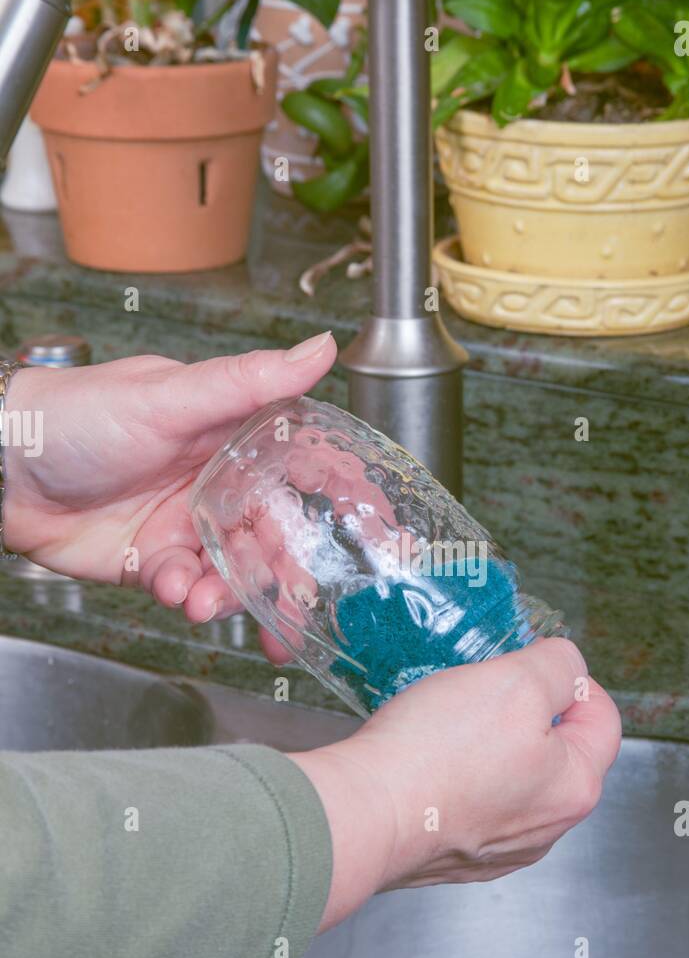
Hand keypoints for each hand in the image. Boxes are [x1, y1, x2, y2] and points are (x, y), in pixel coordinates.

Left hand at [3, 334, 335, 629]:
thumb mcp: (169, 397)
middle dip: (290, 578)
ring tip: (210, 601)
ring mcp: (189, 525)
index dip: (346, 502)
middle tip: (296, 609)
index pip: (306, 470)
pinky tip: (172, 589)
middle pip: (277, 539)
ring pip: (237, 573)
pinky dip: (187, 596)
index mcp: (234, 438)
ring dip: (235, 595)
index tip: (380, 535)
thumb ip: (248, 382)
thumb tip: (321, 348)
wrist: (4, 471)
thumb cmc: (78, 415)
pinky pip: (190, 589)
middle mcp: (219, 483)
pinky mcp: (157, 562)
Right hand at [291, 637, 620, 930]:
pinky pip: (468, 803)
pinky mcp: (453, 857)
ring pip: (510, 778)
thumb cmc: (440, 751)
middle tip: (485, 692)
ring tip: (449, 725)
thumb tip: (566, 668)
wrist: (364, 816)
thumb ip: (558, 666)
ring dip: (488, 747)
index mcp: (575, 788)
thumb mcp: (517, 680)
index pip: (603, 720)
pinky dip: (454, 778)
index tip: (535, 666)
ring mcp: (498, 850)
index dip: (574, 681)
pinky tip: (426, 762)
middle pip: (556, 752)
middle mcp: (544, 830)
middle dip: (526, 714)